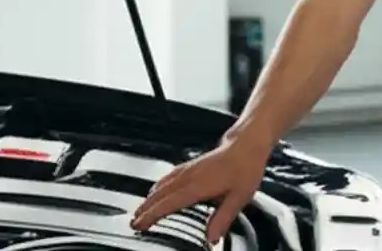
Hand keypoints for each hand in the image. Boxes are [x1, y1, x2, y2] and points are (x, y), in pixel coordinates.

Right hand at [130, 130, 271, 243]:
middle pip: (160, 194)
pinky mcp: (192, 164)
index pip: (169, 203)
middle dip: (145, 208)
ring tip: (140, 210)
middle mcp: (190, 176)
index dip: (153, 215)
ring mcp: (189, 168)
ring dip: (149, 197)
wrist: (247, 144)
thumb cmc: (245, 168)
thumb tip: (212, 237)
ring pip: (162, 184)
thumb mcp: (240, 197)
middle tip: (133, 222)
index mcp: (199, 186)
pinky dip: (158, 185)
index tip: (140, 224)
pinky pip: (169, 176)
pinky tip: (156, 189)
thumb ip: (223, 218)